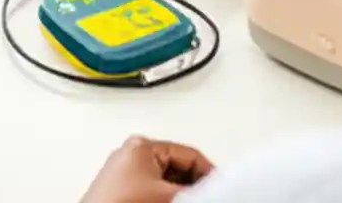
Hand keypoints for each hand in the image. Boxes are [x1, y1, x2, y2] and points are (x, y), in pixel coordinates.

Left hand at [80, 136, 214, 202]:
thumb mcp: (169, 195)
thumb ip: (195, 190)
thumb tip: (214, 189)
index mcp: (143, 145)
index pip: (190, 154)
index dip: (210, 173)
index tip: (222, 189)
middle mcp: (132, 153)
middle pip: (179, 167)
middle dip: (193, 184)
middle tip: (204, 196)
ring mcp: (125, 172)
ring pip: (167, 180)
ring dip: (180, 192)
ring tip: (185, 200)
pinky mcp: (120, 189)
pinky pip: (153, 188)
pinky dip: (165, 196)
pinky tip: (169, 202)